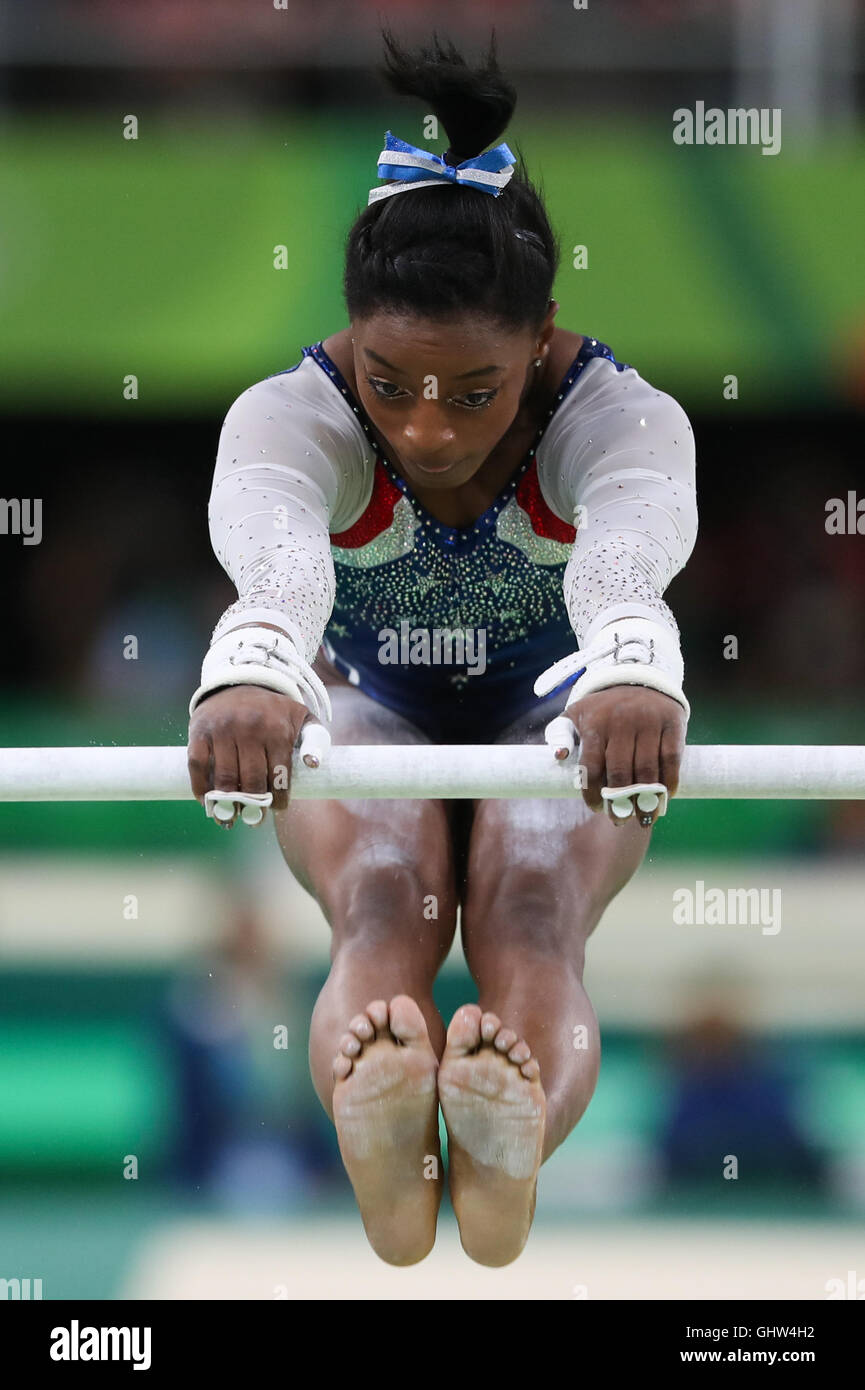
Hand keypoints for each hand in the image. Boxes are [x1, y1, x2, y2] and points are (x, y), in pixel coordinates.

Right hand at [187, 685, 313, 827]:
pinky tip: (206, 801)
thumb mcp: (302, 718)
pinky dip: (200, 787)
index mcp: (277, 730)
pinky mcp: (200, 731)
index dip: (277, 799)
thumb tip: (313, 765)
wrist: (240, 681)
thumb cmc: (274, 709)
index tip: (275, 808)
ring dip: (226, 804)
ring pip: (224, 778)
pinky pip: (198, 766)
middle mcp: (249, 729)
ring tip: (229, 818)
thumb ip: (316, 741)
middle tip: (254, 819)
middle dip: (253, 806)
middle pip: (251, 781)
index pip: (278, 776)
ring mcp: (222, 730)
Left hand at [564, 686, 685, 825]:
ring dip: (646, 799)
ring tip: (644, 817)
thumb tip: (558, 757)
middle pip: (621, 773)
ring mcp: (648, 722)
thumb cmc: (602, 707)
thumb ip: (559, 735)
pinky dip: (670, 781)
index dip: (593, 794)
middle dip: (620, 802)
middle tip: (620, 819)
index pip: (591, 768)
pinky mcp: (672, 722)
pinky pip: (671, 758)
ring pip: (647, 769)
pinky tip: (665, 797)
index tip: (596, 809)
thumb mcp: (575, 715)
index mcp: (594, 723)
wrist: (638, 676)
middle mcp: (621, 722)